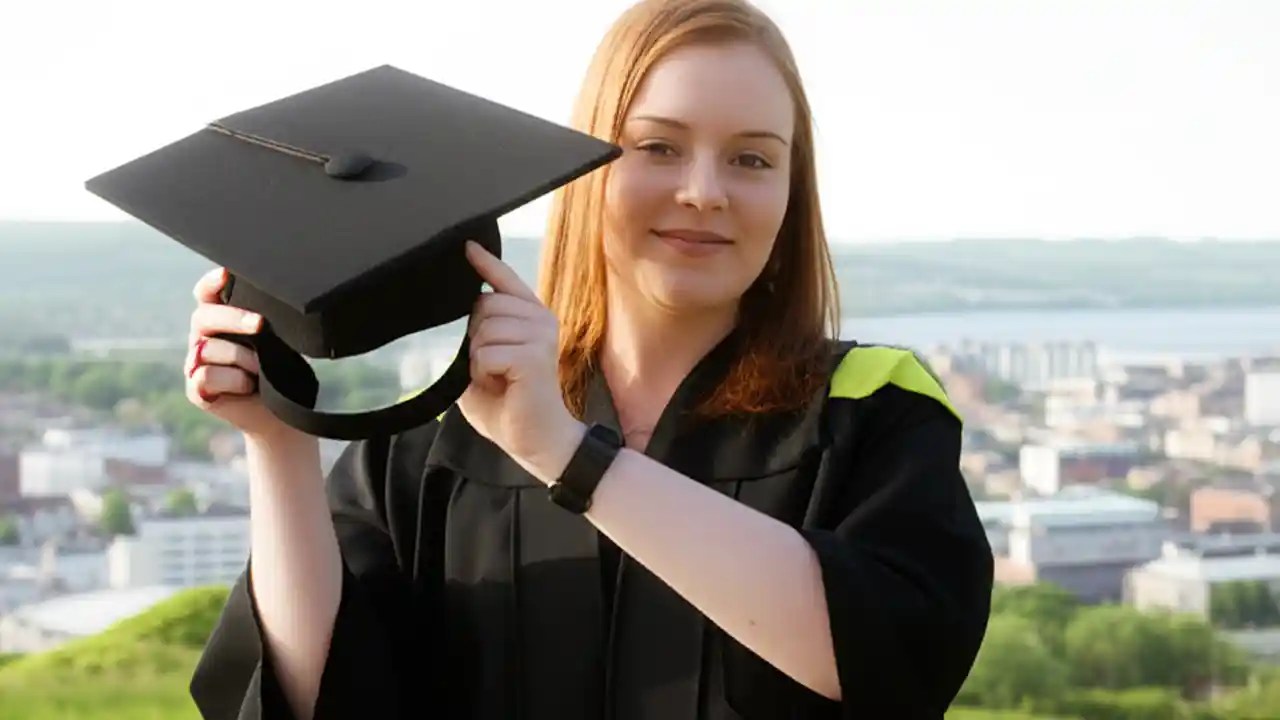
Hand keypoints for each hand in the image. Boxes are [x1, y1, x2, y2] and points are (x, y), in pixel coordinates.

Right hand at [185, 267, 310, 444]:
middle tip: (260, 325)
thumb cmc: (280, 373)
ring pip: (209, 348)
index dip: (212, 283)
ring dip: (243, 358)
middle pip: (204, 316)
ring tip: (261, 370)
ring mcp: (195, 363)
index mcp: (221, 320)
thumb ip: (266, 323)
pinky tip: (248, 386)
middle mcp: (203, 338)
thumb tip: (277, 304)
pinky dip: (233, 380)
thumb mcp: (278, 342)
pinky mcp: (195, 389)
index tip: (226, 274)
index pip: (207, 293)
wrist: (281, 416)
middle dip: (234, 318)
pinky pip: (207, 375)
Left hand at [456, 241, 584, 483]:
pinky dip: (482, 373)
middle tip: (491, 370)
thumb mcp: (483, 363)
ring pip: (482, 329)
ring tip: (497, 379)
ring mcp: (541, 335)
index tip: (466, 247)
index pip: (505, 281)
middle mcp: (540, 319)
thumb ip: (475, 336)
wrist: (536, 440)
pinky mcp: (535, 355)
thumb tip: (459, 316)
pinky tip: (501, 385)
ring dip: (477, 360)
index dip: (485, 263)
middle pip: (483, 305)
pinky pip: (486, 352)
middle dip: (474, 339)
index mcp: (530, 317)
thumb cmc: (509, 404)